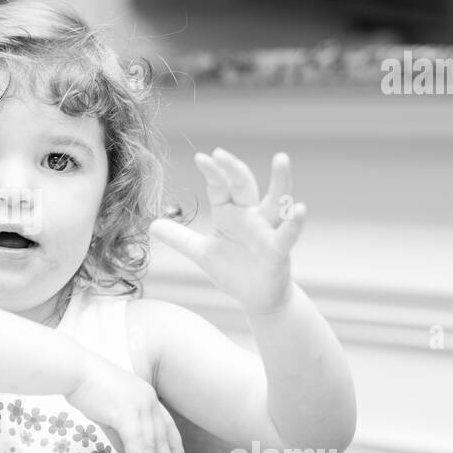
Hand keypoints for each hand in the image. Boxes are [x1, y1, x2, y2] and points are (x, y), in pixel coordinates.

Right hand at [65, 354, 185, 452]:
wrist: (74, 371)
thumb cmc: (87, 388)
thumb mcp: (108, 414)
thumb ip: (120, 435)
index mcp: (147, 397)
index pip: (167, 424)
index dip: (175, 445)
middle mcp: (149, 400)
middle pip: (162, 439)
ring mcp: (140, 406)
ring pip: (149, 446)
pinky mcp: (126, 414)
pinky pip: (136, 446)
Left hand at [150, 148, 304, 313]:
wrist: (257, 297)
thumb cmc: (233, 270)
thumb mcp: (201, 253)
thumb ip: (179, 238)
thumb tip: (152, 225)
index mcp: (230, 214)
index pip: (220, 187)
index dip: (213, 173)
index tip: (201, 158)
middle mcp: (250, 216)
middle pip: (244, 186)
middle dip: (234, 170)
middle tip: (222, 154)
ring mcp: (267, 231)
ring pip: (275, 201)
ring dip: (280, 181)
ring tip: (281, 158)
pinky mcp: (279, 250)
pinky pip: (288, 234)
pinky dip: (295, 222)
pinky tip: (299, 208)